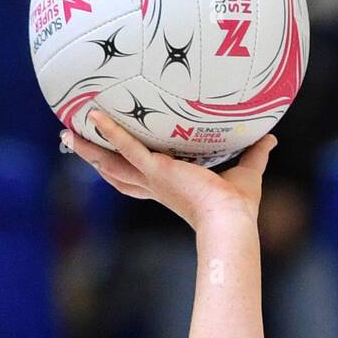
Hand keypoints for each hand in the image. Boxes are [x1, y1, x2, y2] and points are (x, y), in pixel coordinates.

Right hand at [62, 110, 276, 231]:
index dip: (123, 165)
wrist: (232, 221)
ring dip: (89, 148)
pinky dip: (110, 133)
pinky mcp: (156, 170)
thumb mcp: (247, 172)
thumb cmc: (238, 207)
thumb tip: (271, 138)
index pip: (140, 177)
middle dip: (94, 157)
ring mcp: (152, 178)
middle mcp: (155, 185)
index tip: (109, 156)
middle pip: (116, 171)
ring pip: (112, 162)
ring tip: (66, 132)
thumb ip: (255, 154)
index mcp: (170, 187)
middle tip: (73, 140)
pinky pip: (128, 148)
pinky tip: (94, 116)